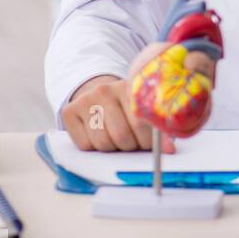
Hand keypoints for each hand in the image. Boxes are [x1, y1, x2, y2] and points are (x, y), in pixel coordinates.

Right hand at [62, 41, 214, 151]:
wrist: (95, 90)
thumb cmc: (124, 107)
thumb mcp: (139, 109)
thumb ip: (154, 127)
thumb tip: (169, 151)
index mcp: (128, 87)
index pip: (141, 122)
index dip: (149, 142)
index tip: (157, 150)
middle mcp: (105, 90)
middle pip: (121, 136)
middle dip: (130, 148)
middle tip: (133, 145)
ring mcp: (86, 100)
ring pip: (103, 143)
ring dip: (113, 149)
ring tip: (117, 140)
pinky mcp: (69, 111)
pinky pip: (85, 145)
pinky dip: (93, 148)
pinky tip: (98, 136)